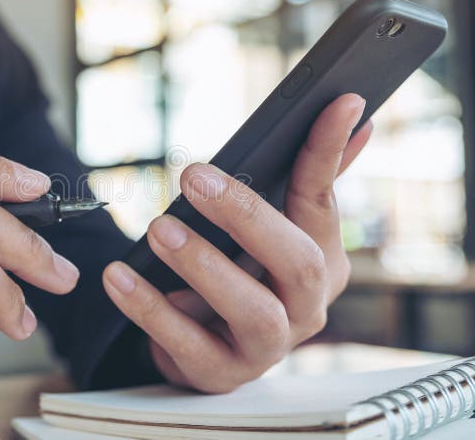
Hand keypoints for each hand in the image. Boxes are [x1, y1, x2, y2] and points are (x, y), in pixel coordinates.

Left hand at [103, 94, 371, 392]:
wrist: (205, 343)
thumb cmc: (240, 272)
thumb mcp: (268, 226)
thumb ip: (307, 179)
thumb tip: (356, 122)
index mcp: (322, 262)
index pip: (324, 200)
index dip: (327, 152)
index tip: (339, 101)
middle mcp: (307, 308)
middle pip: (297, 262)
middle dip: (246, 216)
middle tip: (194, 177)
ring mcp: (267, 348)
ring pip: (253, 312)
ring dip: (203, 266)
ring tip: (158, 229)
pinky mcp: (221, 374)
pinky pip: (187, 345)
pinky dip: (150, 308)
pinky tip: (118, 276)